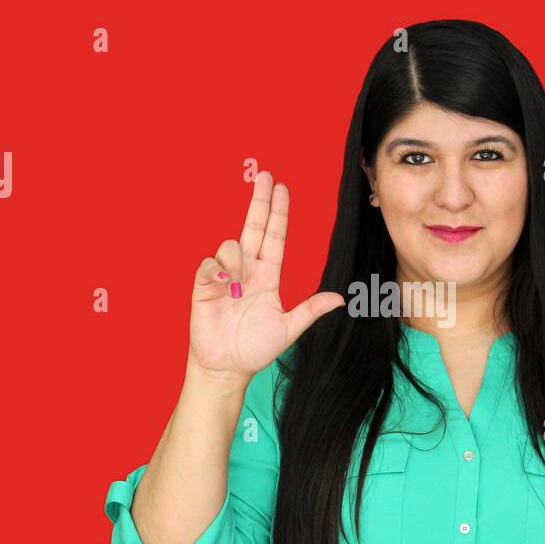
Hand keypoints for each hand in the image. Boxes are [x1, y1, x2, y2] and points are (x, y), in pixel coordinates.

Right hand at [186, 170, 344, 382]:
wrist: (226, 367)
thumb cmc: (255, 349)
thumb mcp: (288, 329)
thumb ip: (310, 311)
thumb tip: (340, 299)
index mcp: (268, 277)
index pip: (274, 237)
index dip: (278, 213)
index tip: (282, 188)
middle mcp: (247, 270)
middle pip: (254, 227)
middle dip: (260, 202)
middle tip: (265, 175)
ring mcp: (224, 276)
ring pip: (231, 245)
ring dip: (237, 260)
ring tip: (237, 288)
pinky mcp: (204, 286)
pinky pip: (209, 264)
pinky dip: (217, 270)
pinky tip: (223, 285)